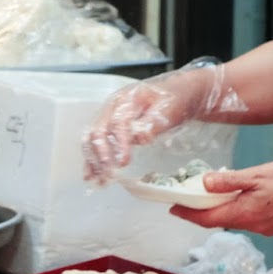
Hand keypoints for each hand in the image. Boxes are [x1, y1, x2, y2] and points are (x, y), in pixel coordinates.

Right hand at [84, 59, 235, 183]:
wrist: (179, 93)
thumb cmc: (176, 99)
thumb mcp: (171, 108)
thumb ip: (154, 122)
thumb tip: (140, 137)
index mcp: (127, 99)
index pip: (117, 122)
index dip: (119, 143)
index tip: (123, 162)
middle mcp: (112, 107)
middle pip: (99, 131)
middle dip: (101, 155)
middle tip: (109, 175)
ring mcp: (109, 117)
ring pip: (92, 139)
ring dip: (94, 162)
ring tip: (99, 181)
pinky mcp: (110, 128)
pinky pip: (96, 145)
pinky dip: (94, 161)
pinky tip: (93, 176)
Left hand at [170, 161, 272, 235]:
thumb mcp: (257, 175)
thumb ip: (230, 181)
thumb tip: (205, 183)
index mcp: (243, 213)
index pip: (207, 218)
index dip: (188, 214)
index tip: (174, 208)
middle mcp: (251, 225)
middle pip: (219, 221)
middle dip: (203, 211)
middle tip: (190, 200)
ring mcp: (264, 228)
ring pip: (235, 220)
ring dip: (223, 210)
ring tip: (215, 195)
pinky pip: (250, 220)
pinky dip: (240, 211)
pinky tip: (243, 198)